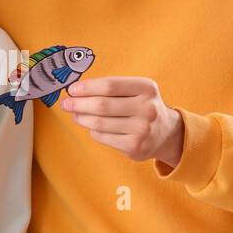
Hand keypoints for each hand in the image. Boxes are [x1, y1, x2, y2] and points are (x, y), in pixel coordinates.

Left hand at [61, 76, 184, 167]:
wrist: (166, 133)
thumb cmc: (142, 106)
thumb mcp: (135, 90)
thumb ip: (110, 88)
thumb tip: (76, 92)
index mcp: (146, 88)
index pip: (110, 85)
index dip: (87, 87)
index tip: (72, 89)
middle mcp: (147, 108)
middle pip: (102, 105)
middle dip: (79, 104)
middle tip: (66, 104)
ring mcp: (142, 129)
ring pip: (100, 123)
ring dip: (82, 118)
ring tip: (76, 115)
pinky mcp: (135, 146)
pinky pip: (103, 137)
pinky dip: (93, 131)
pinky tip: (92, 126)